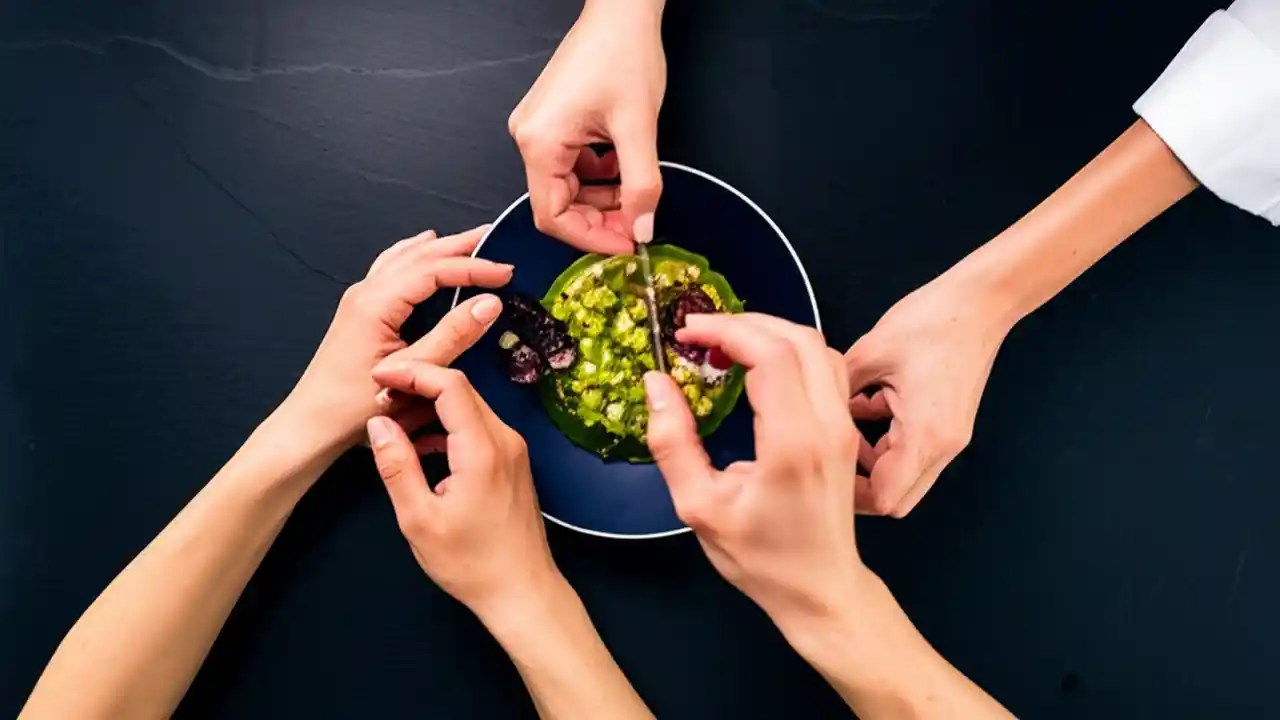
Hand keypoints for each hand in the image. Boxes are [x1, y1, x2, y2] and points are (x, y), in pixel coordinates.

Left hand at [286, 226, 512, 449]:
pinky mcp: (360, 309)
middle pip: (419, 254)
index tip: (506, 273)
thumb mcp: (412, 371)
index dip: (472, 267)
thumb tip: (490, 304)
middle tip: (493, 237)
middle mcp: (366, 291)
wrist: (313, 423)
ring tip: (468, 240)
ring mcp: (360, 298)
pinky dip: (415, 254)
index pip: (434, 270)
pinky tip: (422, 247)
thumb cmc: (355, 404)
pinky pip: (392, 266)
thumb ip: (452, 335)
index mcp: (377, 302)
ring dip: (439, 247)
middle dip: (458, 245)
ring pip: (405, 257)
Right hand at [365, 361, 560, 620]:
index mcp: (483, 449)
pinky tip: (419, 447)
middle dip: (417, 386)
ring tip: (393, 425)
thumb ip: (397, 465)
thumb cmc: (471, 563)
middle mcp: (504, 440)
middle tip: (379, 402)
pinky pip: (476, 427)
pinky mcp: (511, 461)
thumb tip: (378, 424)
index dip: (412, 372)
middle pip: (460, 389)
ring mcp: (512, 449)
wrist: (522, 590)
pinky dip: (446, 427)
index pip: (450, 384)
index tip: (379, 377)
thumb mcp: (419, 519)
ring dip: (430, 407)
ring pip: (468, 407)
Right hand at [508, 0, 665, 252]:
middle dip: (599, 220)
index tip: (626, 244)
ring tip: (635, 193)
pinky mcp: (552, 121)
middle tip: (637, 225)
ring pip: (568, 185)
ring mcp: (539, 129)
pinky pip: (571, 164)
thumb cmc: (622, 54)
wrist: (621, 12)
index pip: (553, 215)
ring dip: (602, 197)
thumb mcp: (639, 128)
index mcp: (540, 142)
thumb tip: (642, 228)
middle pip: (559, 203)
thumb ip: (641, 185)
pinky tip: (623, 166)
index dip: (589, 238)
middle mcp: (530, 137)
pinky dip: (598, 175)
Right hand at [643, 313, 868, 625]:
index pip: (770, 356)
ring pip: (817, 346)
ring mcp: (843, 424)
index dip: (726, 331)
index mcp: (792, 444)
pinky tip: (755, 363)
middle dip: (744, 323)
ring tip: (723, 343)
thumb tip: (656, 383)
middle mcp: (827, 425)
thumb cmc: (759, 556)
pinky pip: (825, 366)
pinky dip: (790, 349)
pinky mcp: (844, 426)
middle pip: (797, 338)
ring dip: (770, 332)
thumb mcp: (698, 507)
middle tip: (699, 333)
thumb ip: (673, 443)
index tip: (687, 334)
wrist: (820, 586)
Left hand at [844, 268, 1011, 516]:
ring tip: (848, 425)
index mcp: (925, 434)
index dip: (850, 495)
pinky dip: (887, 441)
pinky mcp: (950, 426)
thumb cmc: (933, 320)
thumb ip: (835, 390)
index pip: (885, 499)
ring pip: (904, 476)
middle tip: (829, 457)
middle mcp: (943, 446)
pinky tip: (868, 406)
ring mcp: (950, 438)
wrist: (980, 302)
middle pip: (897, 499)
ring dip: (873, 461)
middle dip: (860, 485)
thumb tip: (810, 411)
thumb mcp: (868, 354)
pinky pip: (913, 451)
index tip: (823, 473)